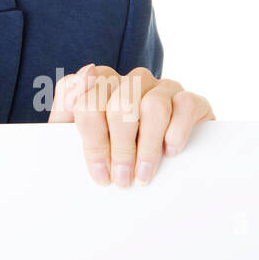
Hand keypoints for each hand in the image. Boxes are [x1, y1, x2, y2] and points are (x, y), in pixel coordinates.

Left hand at [48, 64, 214, 186]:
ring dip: (147, 147)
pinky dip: (176, 132)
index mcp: (99, 83)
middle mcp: (131, 81)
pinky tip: (171, 152)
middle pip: (120, 104)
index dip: (93, 140)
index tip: (99, 172)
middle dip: (119, 147)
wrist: (163, 163)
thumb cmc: (112, 150)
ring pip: (153, 106)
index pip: (87, 98)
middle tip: (121, 179)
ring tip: (143, 175)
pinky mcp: (191, 99)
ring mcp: (162, 87)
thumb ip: (66, 113)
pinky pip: (185, 104)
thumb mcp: (79, 137)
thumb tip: (77, 87)